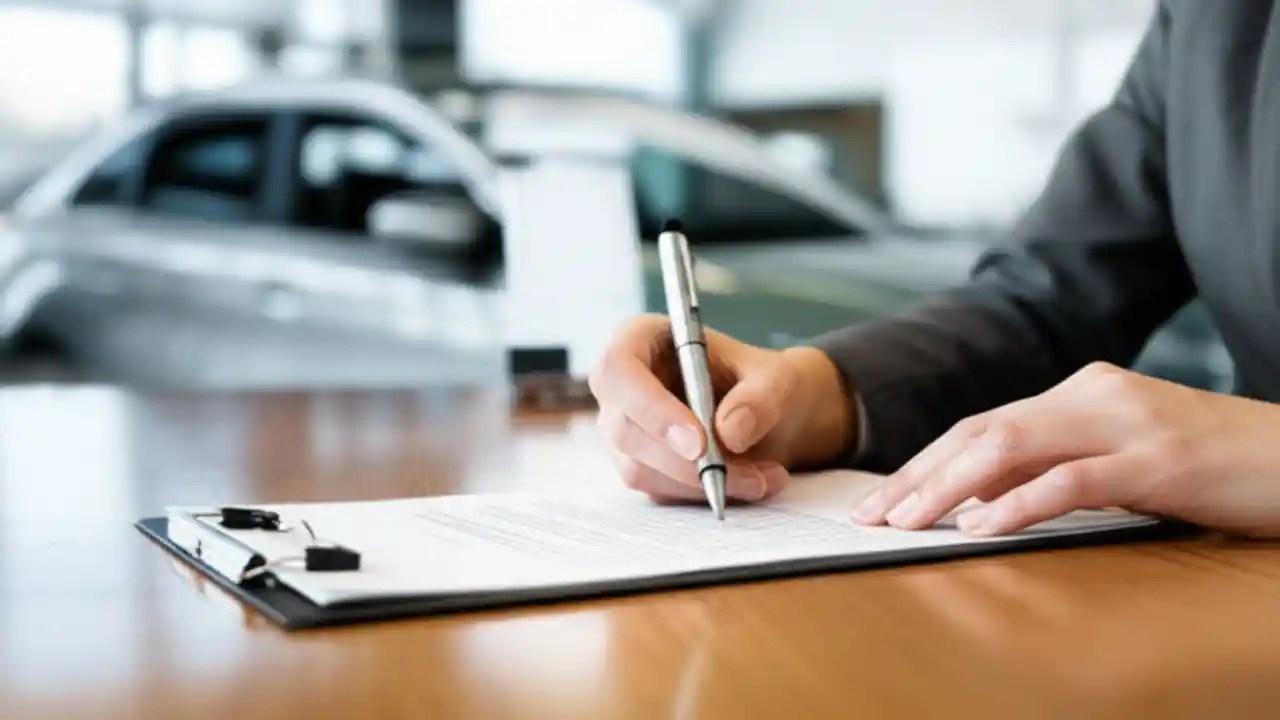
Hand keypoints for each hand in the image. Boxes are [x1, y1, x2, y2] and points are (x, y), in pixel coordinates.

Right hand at [589, 315, 854, 504]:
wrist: (768, 414)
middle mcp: (622, 386)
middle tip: (744, 474)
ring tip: (763, 478)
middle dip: (683, 461)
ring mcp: (624, 430)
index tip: (698, 443)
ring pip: (640, 469)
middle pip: (624, 428)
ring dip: (703, 483)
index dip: (650, 406)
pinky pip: (660, 491)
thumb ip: (760, 397)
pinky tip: (750, 483)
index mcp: (642, 339)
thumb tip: (730, 432)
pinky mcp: (640, 466)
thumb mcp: (777, 377)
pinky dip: (705, 494)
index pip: (619, 368)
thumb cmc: (761, 381)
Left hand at [852, 362, 1279, 537]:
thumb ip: (1056, 466)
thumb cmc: (1211, 465)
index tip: (880, 498)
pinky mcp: (1158, 459)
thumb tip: (979, 499)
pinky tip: (981, 526)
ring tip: (905, 521)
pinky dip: (1018, 503)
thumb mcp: (1122, 457)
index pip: (981, 424)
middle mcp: (1093, 395)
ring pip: (1010, 448)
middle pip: (981, 431)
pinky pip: (1072, 479)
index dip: (924, 462)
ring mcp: (1125, 423)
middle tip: (870, 514)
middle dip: (917, 475)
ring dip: (948, 487)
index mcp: (1080, 392)